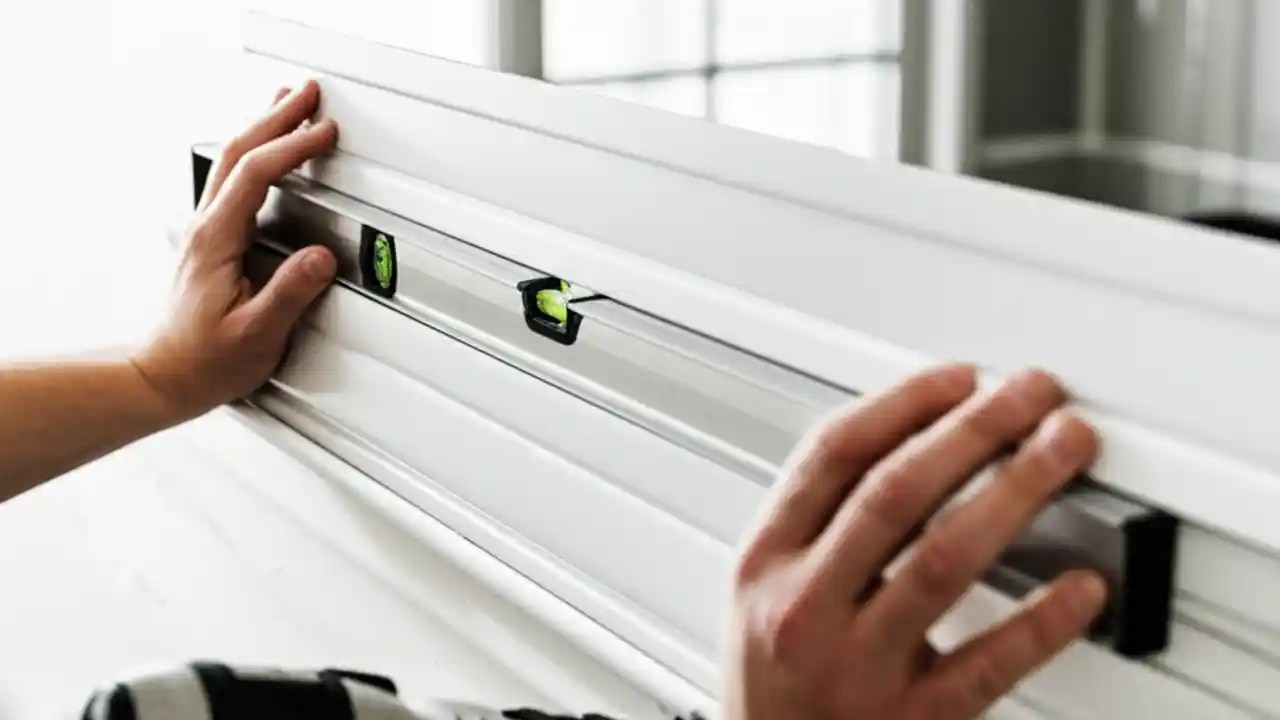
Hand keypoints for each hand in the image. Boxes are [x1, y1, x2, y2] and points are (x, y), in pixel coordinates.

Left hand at [134, 81, 338, 419]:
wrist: (165, 376)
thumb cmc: (205, 361)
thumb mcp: (257, 334)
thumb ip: (290, 292)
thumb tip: (321, 257)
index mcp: (217, 240)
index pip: (256, 175)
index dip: (291, 148)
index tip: (321, 133)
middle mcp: (206, 228)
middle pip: (238, 153)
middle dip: (275, 117)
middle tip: (308, 93)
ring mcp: (205, 231)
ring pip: (231, 162)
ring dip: (261, 128)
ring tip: (287, 105)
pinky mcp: (211, 241)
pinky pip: (233, 181)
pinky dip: (255, 154)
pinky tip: (266, 154)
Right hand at [727, 365, 1104, 719]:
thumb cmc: (774, 685)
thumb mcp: (763, 590)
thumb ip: (819, 521)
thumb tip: (910, 440)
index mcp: (765, 561)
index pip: (832, 455)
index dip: (902, 404)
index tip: (958, 378)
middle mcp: (804, 606)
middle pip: (894, 492)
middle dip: (973, 429)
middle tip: (1030, 394)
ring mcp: (855, 666)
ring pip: (943, 559)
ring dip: (1014, 491)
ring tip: (1062, 449)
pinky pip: (986, 665)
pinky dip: (1040, 620)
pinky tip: (1082, 586)